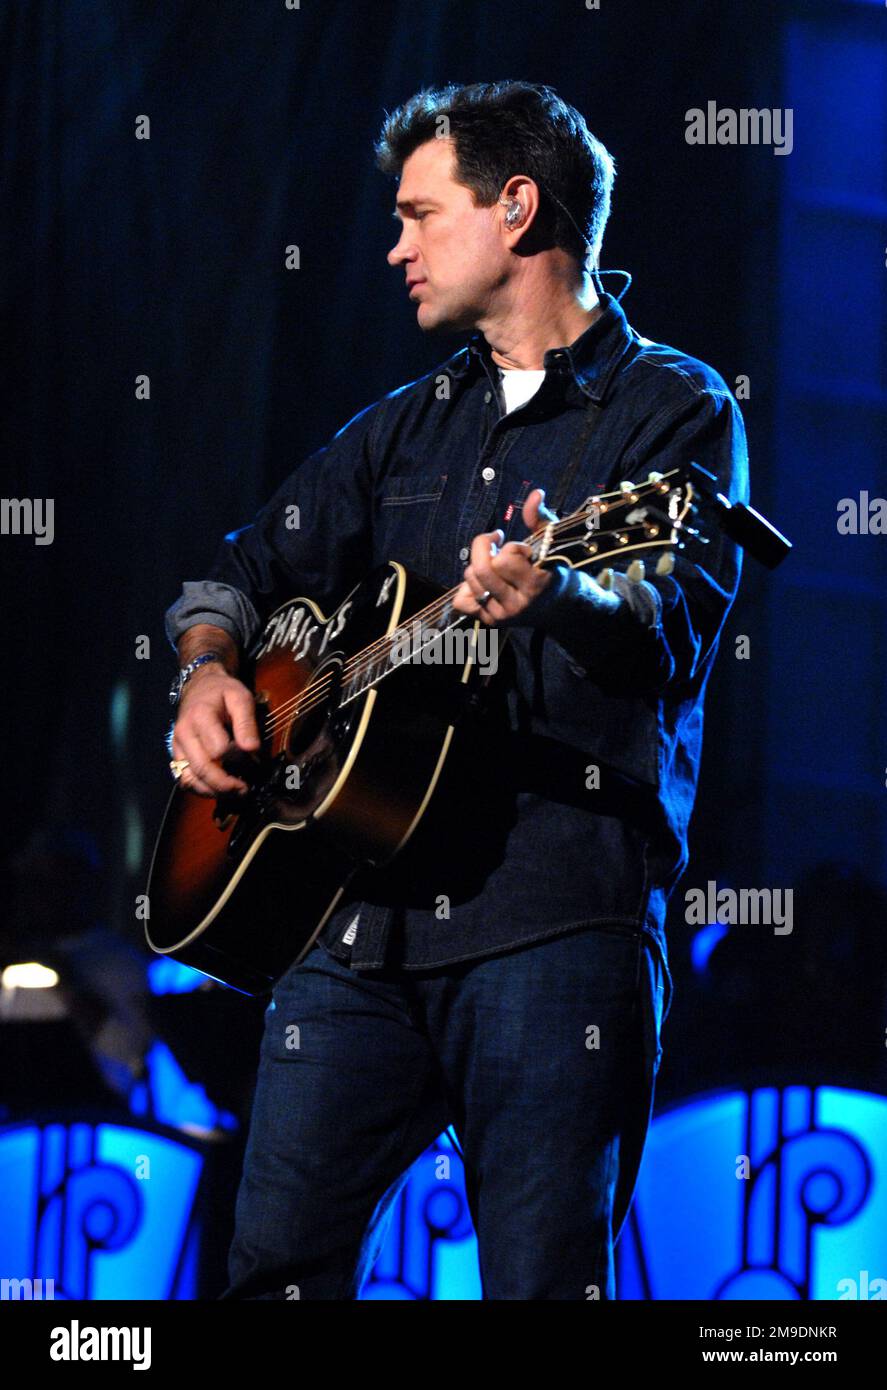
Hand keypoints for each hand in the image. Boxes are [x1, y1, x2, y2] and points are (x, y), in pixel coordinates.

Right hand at [171, 666, 260, 796]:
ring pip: (189, 779)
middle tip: (245, 789)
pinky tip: (218, 789)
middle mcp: (184, 734)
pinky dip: (201, 789)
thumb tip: (252, 749)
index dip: (236, 760)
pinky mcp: (177, 756)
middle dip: (225, 784)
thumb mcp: (240, 698)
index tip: (253, 761)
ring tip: (233, 792)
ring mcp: (177, 746)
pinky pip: (184, 780)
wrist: (200, 687)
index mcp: (200, 717)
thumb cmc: (222, 692)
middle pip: (202, 769)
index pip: (217, 750)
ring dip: (212, 791)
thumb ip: (246, 723)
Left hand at [452, 487, 556, 624]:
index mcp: (535, 584)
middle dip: (484, 547)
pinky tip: (483, 583)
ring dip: (478, 566)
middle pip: (481, 569)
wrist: (558, 607)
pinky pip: (462, 601)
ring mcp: (501, 615)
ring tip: (495, 566)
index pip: (506, 558)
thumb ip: (541, 518)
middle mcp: (517, 604)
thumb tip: (536, 493)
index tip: (522, 550)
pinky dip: (467, 589)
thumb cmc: (552, 570)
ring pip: (471, 580)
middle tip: (495, 543)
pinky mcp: (489, 622)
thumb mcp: (551, 543)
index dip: (512, 547)